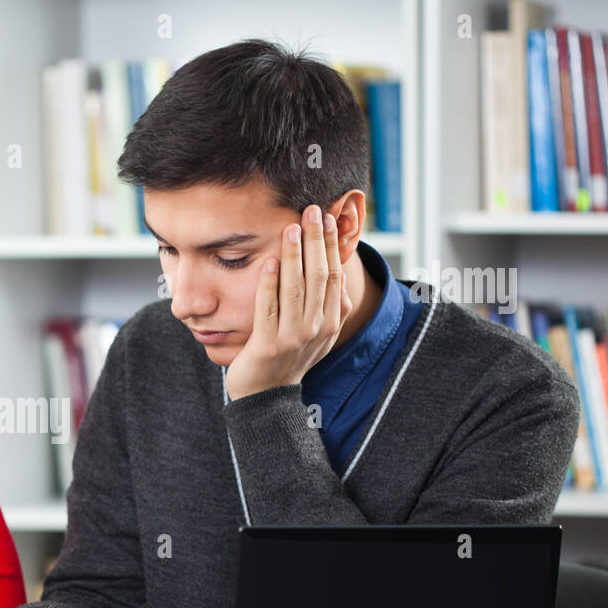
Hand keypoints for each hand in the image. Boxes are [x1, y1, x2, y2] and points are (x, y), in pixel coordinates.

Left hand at [223, 205, 355, 402]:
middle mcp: (316, 328)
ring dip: (294, 256)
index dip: (331, 246)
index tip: (326, 218)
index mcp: (330, 322)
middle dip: (315, 241)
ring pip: (295, 289)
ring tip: (291, 228)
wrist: (267, 397)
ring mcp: (292, 337)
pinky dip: (269, 283)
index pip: (333, 275)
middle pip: (318, 277)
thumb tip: (340, 272)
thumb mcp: (319, 333)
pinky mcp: (267, 345)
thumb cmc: (290, 357)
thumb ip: (331, 305)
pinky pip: (269, 308)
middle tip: (311, 211)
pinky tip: (270, 261)